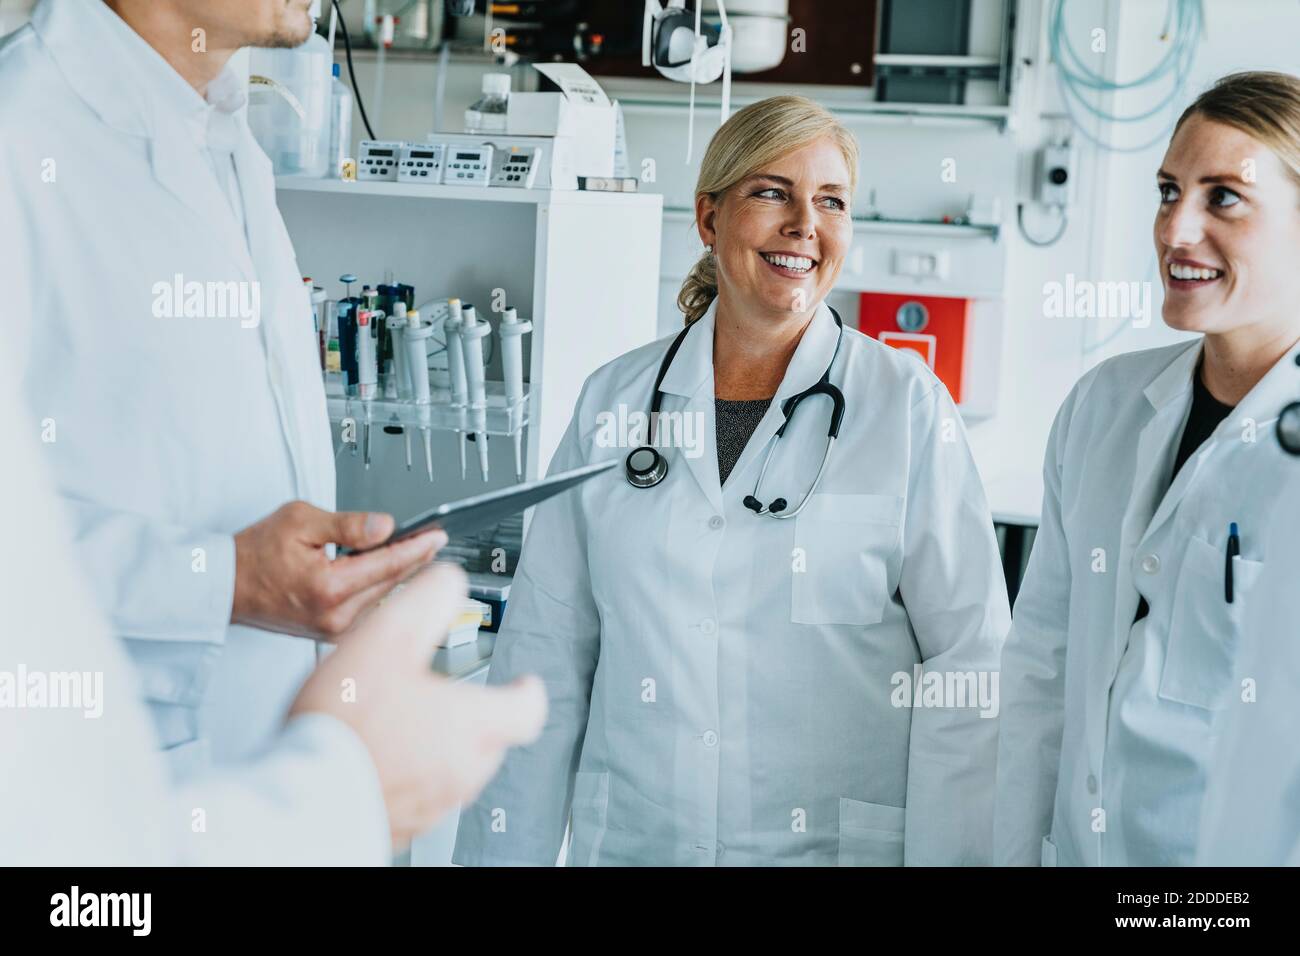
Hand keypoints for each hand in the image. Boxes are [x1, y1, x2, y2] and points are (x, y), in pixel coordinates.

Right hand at [232, 500, 444, 639]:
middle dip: (414, 560)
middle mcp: (335, 616)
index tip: (437, 536)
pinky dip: (378, 589)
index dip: (418, 548)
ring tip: (411, 550)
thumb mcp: (300, 521)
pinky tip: (383, 571)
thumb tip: (384, 526)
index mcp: (329, 588)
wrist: (226, 586)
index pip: (389, 565)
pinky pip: (367, 609)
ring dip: (398, 575)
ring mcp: (334, 630)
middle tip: (430, 539)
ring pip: (382, 598)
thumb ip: (348, 525)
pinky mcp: (331, 634)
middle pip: (392, 584)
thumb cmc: (255, 554)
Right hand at [290, 563, 546, 846]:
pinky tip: (373, 755)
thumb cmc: (347, 726)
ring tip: (397, 723)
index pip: (529, 709)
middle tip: (441, 695)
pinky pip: (418, 793)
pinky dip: (406, 772)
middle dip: (471, 714)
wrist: (302, 796)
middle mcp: (463, 770)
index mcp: (474, 725)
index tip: (522, 682)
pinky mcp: (402, 824)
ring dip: (434, 743)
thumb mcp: (388, 638)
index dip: (526, 690)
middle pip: (490, 738)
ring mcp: (434, 802)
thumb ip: (427, 601)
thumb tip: (449, 582)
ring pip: (452, 766)